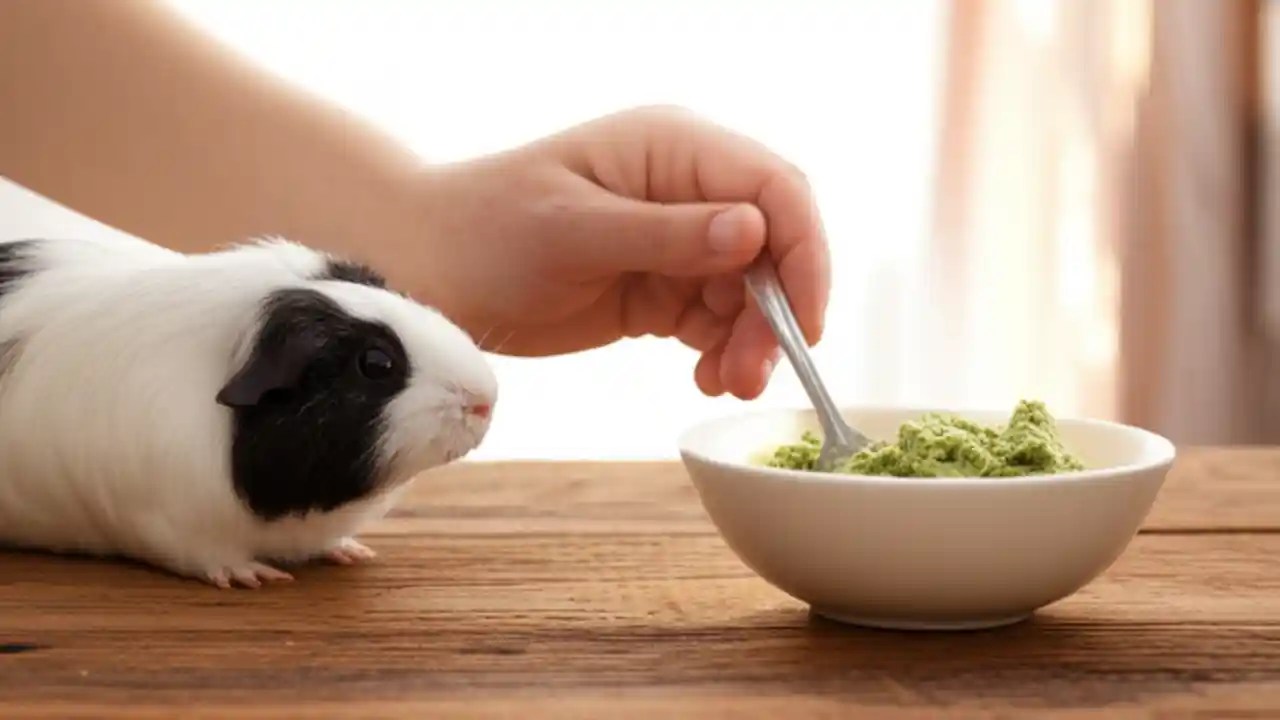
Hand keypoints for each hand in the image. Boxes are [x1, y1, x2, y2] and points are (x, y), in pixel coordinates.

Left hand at [403, 106, 830, 399]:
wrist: (433, 272)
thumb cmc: (486, 232)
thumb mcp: (573, 232)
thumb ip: (664, 233)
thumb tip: (754, 232)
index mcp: (673, 148)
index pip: (772, 188)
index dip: (803, 253)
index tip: (804, 322)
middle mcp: (686, 189)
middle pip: (771, 248)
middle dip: (773, 312)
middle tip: (752, 373)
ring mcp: (676, 239)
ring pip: (750, 292)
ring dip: (751, 341)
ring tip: (725, 384)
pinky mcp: (661, 287)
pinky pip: (717, 320)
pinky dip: (723, 352)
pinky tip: (707, 379)